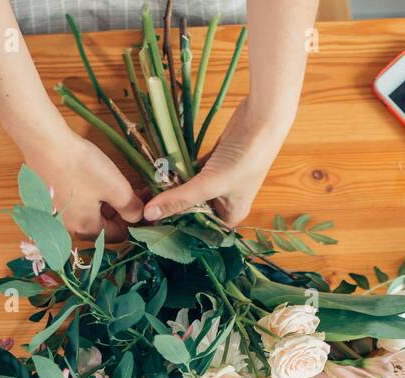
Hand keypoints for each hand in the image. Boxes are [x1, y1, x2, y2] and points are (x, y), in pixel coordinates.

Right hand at [23, 127, 143, 241]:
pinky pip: (75, 203)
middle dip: (120, 209)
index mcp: (86, 230)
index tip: (143, 200)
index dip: (135, 220)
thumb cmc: (82, 167)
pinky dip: (88, 194)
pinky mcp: (48, 199)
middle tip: (132, 190)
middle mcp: (69, 228)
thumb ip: (132, 208)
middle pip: (103, 225)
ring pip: (90, 213)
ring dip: (105, 201)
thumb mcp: (116, 189)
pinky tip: (91, 177)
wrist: (44, 143)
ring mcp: (56, 214)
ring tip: (114, 182)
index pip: (119, 235)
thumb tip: (138, 217)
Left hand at [142, 100, 287, 225]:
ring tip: (144, 192)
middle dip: (169, 209)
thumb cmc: (246, 157)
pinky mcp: (213, 162)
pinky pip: (190, 173)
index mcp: (230, 215)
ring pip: (189, 191)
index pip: (200, 231)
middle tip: (142, 210)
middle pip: (192, 211)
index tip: (151, 230)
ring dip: (170, 190)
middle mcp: (225, 202)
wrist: (263, 118)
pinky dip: (177, 173)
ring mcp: (219, 181)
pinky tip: (157, 174)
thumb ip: (179, 198)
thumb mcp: (210, 183)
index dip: (176, 231)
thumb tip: (149, 214)